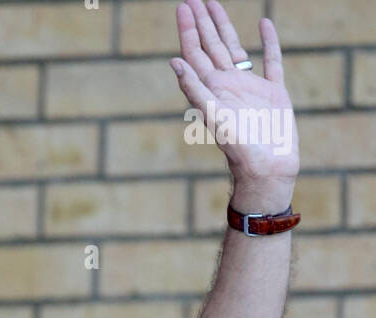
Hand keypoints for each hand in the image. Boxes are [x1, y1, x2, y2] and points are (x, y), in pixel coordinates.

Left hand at [170, 1, 298, 206]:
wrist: (266, 169)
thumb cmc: (238, 148)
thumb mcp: (213, 116)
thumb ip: (195, 89)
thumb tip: (174, 62)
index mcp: (212, 89)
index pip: (195, 53)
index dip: (188, 30)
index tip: (183, 6)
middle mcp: (228, 85)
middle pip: (210, 47)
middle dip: (201, 23)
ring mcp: (250, 88)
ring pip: (235, 49)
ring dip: (224, 28)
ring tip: (215, 5)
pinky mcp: (273, 92)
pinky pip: (271, 61)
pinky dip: (268, 42)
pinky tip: (264, 25)